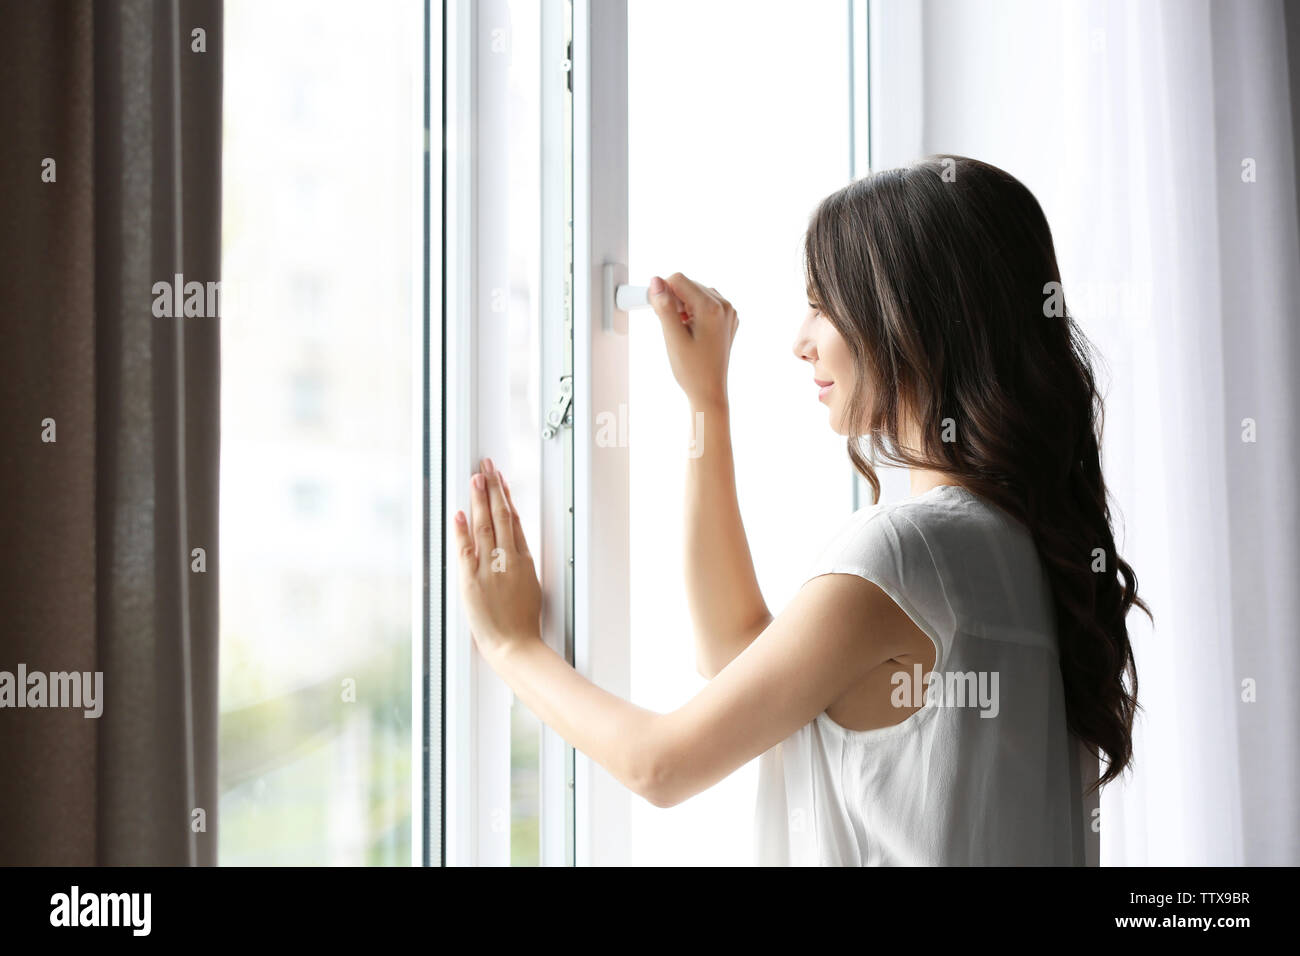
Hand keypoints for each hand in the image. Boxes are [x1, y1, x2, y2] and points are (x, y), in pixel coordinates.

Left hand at [453, 459, 542, 660]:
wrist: (516, 646)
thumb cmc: (522, 623)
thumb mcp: (530, 587)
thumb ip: (520, 564)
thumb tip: (513, 548)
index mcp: (523, 561)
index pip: (514, 520)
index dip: (506, 497)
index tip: (501, 480)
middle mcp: (507, 560)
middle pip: (501, 515)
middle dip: (493, 487)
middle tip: (487, 465)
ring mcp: (490, 569)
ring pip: (485, 526)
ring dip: (480, 499)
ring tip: (477, 477)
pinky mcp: (472, 581)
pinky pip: (466, 550)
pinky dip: (463, 530)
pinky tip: (461, 512)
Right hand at [648, 272, 738, 407]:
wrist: (709, 391)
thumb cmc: (692, 370)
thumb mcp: (673, 337)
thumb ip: (664, 307)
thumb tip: (656, 281)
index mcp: (712, 307)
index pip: (678, 279)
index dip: (663, 293)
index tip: (660, 313)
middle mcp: (724, 305)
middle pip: (688, 284)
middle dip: (675, 300)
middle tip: (673, 327)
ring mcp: (728, 312)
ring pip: (696, 292)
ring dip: (683, 306)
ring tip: (682, 330)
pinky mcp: (727, 318)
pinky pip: (705, 303)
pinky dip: (694, 311)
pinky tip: (691, 330)